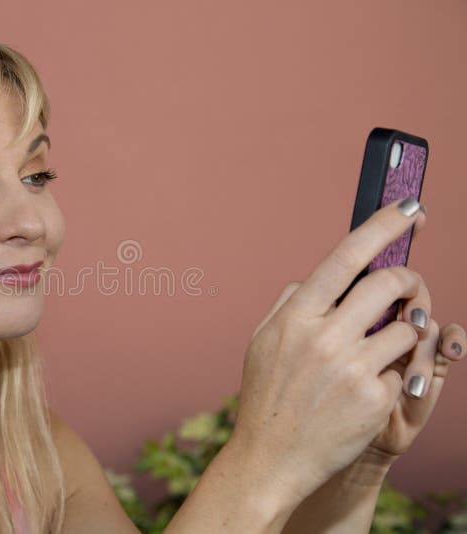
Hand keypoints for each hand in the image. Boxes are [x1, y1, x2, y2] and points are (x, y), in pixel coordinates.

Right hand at [231, 197, 433, 506]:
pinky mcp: (375, 400)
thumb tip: (320, 276)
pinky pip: (406, 369)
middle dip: (409, 280)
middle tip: (409, 287)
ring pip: (407, 328)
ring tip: (385, 346)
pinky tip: (371, 387)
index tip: (410, 208)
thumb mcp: (262, 342)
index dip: (383, 226)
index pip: (347, 257)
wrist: (270, 460)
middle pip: (389, 284)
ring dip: (406, 331)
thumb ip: (290, 303)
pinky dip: (397, 372)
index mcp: (296, 317)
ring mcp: (352, 370)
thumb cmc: (266, 396)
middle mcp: (324, 337)